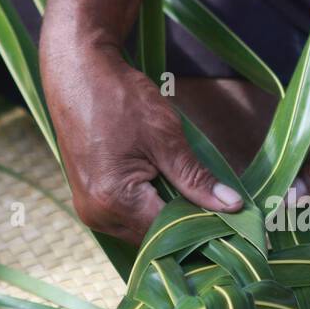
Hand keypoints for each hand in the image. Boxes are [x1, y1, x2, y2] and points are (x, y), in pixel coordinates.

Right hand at [40, 27, 240, 242]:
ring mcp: (89, 210)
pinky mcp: (88, 200)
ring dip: (166, 216)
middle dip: (185, 223)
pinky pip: (126, 218)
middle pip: (154, 236)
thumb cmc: (119, 97)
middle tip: (218, 207)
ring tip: (190, 192)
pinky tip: (166, 187)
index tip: (231, 219)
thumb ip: (196, 178)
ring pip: (141, 230)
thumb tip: (232, 207)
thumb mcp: (165, 136)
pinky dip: (149, 208)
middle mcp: (97, 214)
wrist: (77, 71)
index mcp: (114, 200)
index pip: (171, 231)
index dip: (203, 226)